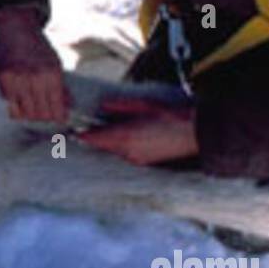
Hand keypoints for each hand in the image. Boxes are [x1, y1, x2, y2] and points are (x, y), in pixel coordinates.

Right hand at [0, 5, 69, 121]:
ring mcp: (18, 80)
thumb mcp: (55, 64)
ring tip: (33, 105)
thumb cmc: (38, 46)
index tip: (59, 117)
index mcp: (52, 74)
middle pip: (41, 115)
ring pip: (26, 114)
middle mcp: (35, 78)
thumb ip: (61, 87)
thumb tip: (68, 107)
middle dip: (45, 116)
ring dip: (31, 113)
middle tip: (46, 110)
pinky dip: (17, 108)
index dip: (59, 117)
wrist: (16, 29)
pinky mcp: (3, 80)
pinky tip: (21, 100)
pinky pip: (11, 106)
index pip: (57, 109)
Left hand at [77, 97, 198, 164]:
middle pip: (103, 146)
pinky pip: (126, 155)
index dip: (83, 135)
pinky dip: (122, 147)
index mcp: (125, 136)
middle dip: (96, 137)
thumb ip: (121, 107)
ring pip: (114, 151)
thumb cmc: (172, 116)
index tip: (73, 131)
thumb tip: (103, 105)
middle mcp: (128, 152)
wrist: (195, 133)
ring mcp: (136, 159)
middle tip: (87, 128)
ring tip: (110, 129)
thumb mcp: (144, 105)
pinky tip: (128, 136)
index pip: (95, 139)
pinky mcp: (145, 162)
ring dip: (110, 142)